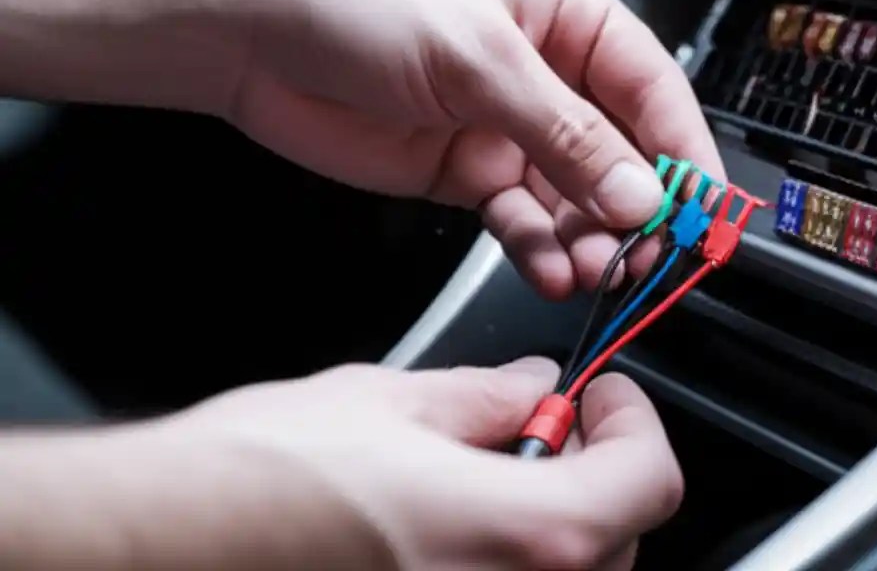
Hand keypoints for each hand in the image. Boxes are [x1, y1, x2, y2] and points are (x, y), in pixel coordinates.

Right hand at [0, 358, 682, 569]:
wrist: (156, 544)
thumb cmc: (253, 482)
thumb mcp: (388, 403)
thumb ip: (483, 398)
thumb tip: (531, 391)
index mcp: (519, 534)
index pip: (650, 482)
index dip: (638, 426)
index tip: (606, 397)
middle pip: (617, 535)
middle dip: (594, 472)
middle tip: (544, 429)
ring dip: (553, 520)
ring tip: (483, 476)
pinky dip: (503, 556)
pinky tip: (448, 524)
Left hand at [221, 0, 723, 297]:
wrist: (253, 37)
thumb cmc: (357, 0)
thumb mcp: (480, 59)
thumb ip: (566, 134)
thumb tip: (636, 191)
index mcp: (565, 15)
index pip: (651, 87)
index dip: (683, 149)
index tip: (705, 207)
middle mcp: (545, 73)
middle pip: (619, 151)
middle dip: (636, 207)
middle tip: (646, 255)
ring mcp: (506, 127)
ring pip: (574, 196)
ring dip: (589, 238)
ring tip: (594, 270)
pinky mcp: (468, 173)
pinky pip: (522, 220)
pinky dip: (539, 249)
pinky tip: (550, 269)